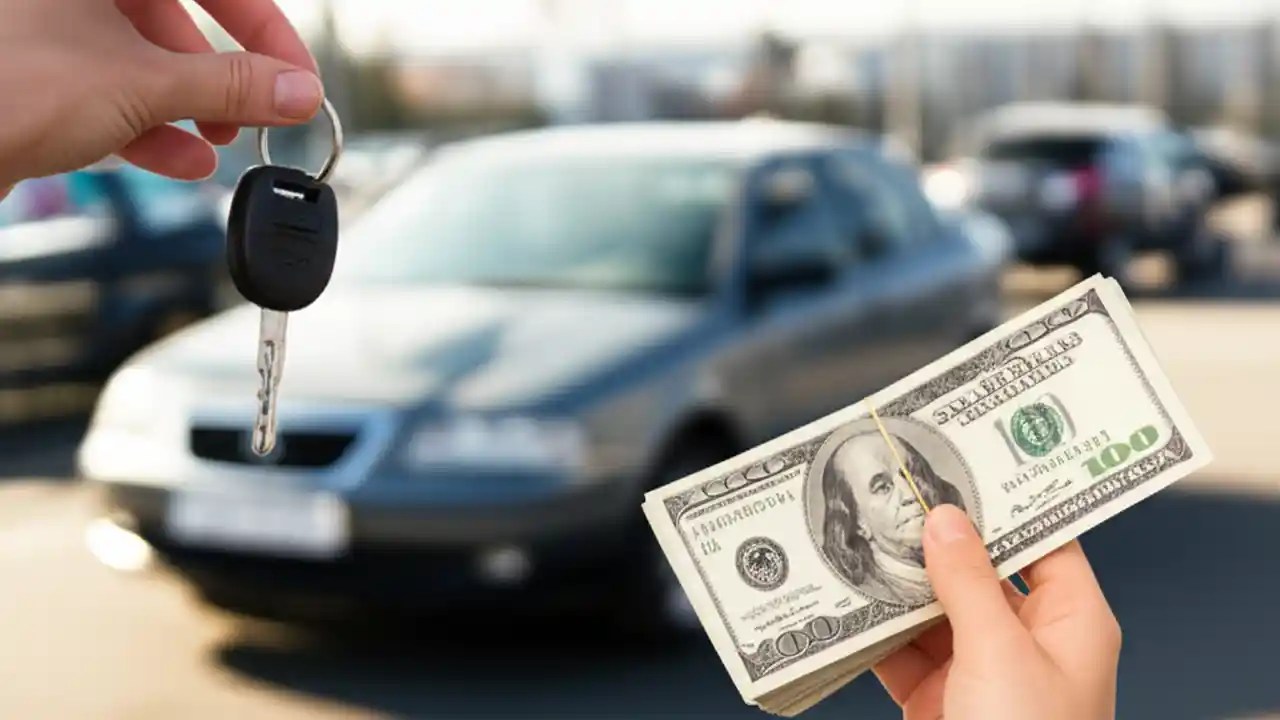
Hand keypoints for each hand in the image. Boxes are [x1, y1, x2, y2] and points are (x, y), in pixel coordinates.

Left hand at [0, 0, 322, 192]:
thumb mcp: (142, 85)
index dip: (264, 27)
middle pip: (172, 12)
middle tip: (253, 112)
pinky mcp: (29, 68)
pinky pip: (103, 82)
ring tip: (215, 143)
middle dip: (219, 72)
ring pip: (137, 51)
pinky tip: (176, 158)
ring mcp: (45, 24)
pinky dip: (145, 120)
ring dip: (186, 103)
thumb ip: (230, 85)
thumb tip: (296, 90)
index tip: (295, 75)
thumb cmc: (5, 88)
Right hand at [873, 505, 1121, 719]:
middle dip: (937, 543)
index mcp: (1071, 625)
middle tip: (896, 498)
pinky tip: (850, 602)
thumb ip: (969, 583)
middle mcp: (1029, 644)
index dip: (1007, 506)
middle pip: (982, 574)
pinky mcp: (940, 699)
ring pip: (936, 612)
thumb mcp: (999, 653)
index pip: (1045, 544)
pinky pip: (905, 651)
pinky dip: (878, 631)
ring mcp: (983, 673)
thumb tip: (946, 521)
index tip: (964, 469)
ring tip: (863, 541)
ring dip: (900, 586)